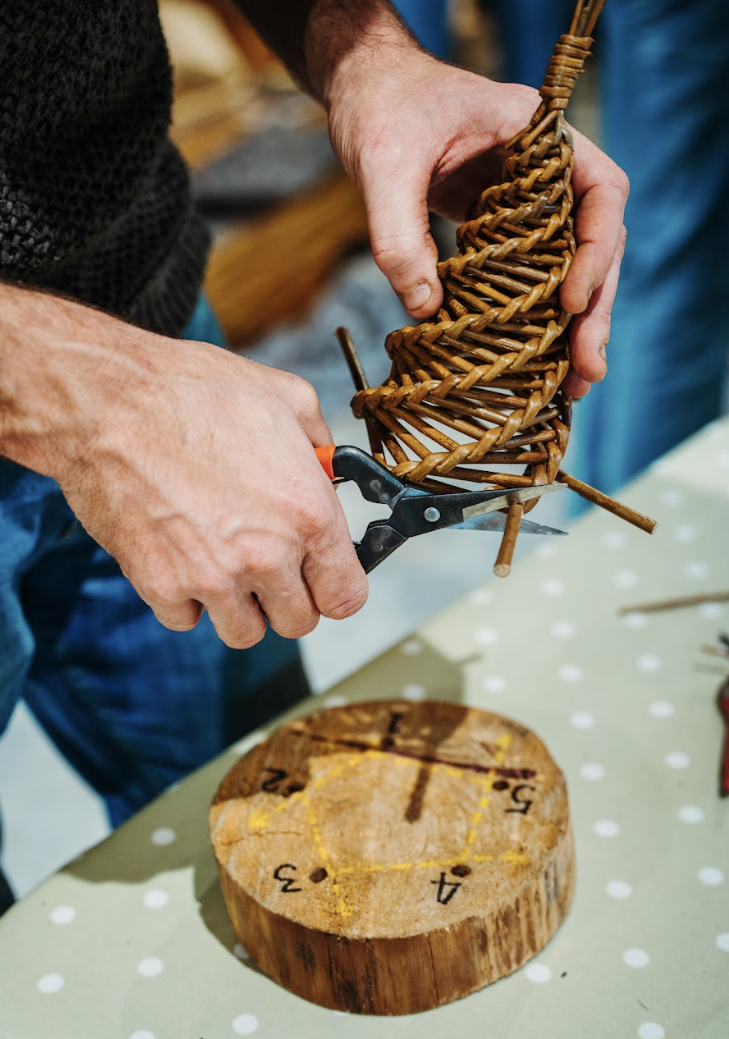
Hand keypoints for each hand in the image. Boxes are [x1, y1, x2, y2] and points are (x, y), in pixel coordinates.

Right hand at [0, 287, 367, 646]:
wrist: (109, 401)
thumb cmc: (192, 391)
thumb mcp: (286, 397)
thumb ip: (322, 446)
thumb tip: (331, 473)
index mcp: (307, 513)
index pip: (346, 597)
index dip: (336, 587)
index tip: (323, 576)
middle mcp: (265, 555)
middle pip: (298, 622)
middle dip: (287, 596)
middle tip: (268, 562)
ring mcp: (211, 577)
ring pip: (244, 632)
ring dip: (239, 605)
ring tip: (223, 561)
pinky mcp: (159, 585)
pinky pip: (187, 620)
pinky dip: (185, 598)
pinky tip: (182, 556)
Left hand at [326, 51, 628, 397]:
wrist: (362, 91)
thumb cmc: (380, 108)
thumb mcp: (383, 166)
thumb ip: (398, 234)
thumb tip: (424, 308)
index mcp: (540, 134)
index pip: (601, 190)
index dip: (595, 249)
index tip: (571, 301)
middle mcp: (545, 169)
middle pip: (593, 241)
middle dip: (593, 307)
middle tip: (586, 370)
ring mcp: (526, 200)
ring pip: (567, 263)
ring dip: (573, 322)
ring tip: (574, 382)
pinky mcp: (499, 226)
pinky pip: (530, 272)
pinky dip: (535, 315)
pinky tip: (535, 358)